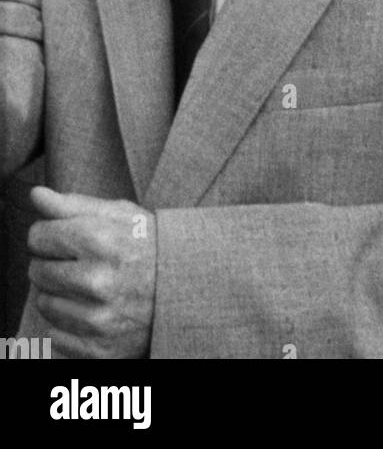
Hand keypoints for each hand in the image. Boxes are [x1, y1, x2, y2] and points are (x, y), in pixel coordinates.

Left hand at [28, 187, 156, 358]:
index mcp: (101, 241)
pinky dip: (68, 324)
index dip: (50, 234)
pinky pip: (55, 336)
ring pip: (44, 304)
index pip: (38, 236)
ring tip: (87, 286)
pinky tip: (91, 310)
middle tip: (79, 262)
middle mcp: (97, 281)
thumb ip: (74, 205)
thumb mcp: (120, 214)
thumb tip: (36, 195)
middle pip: (37, 271)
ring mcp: (98, 319)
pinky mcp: (99, 348)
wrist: (186, 288)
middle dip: (53, 263)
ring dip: (59, 294)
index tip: (66, 237)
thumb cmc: (149, 245)